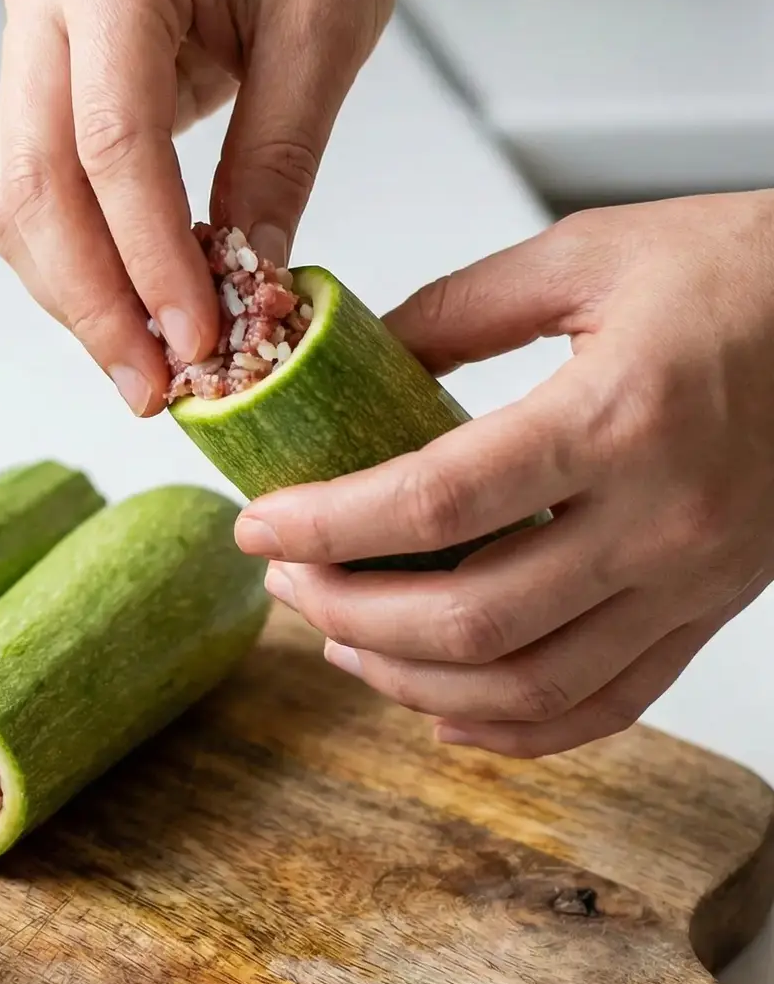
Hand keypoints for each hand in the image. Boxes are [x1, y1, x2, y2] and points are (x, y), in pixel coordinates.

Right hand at [0, 0, 401, 414]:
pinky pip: (32, 199)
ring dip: (74, 300)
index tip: (196, 341)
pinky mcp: (34, 90)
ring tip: (142, 371)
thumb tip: (243, 286)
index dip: (149, 256)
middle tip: (151, 389)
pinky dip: (75, 269)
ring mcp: (25, 46)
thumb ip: (277, 160)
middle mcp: (41, 2)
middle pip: (34, 185)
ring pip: (14, 204)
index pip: (112, 141)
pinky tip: (127, 315)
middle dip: (92, 303)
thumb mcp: (325, 35)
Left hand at [235, 191, 773, 756]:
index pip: (436, 502)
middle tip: (283, 576)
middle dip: (348, 610)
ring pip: (524, 686)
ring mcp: (690, 584)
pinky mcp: (706, 613)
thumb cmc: (746, 271)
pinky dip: (510, 728)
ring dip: (408, 677)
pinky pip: (602, 708)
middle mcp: (659, 522)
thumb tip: (355, 360)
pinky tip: (440, 707)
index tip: (258, 521)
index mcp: (618, 418)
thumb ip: (456, 310)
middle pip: (470, 620)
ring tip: (338, 637)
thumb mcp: (586, 255)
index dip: (326, 524)